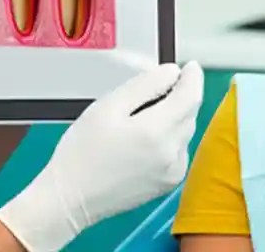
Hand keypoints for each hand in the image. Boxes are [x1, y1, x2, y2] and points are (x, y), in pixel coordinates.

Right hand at [0, 61, 204, 250]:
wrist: (71, 198)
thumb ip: (144, 85)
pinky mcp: (167, 184)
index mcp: (156, 132)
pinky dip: (170, 139)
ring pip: (185, 132)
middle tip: (153, 91)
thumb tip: (172, 73)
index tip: (190, 67)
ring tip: (139, 119)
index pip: (191, 96)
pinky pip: (179, 151)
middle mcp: (171, 154)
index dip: (193, 77)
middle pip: (189, 113)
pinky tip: (143, 141)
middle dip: (179, 96)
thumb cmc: (82, 152)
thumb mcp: (108, 106)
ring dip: (174, 117)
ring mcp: (172, 172)